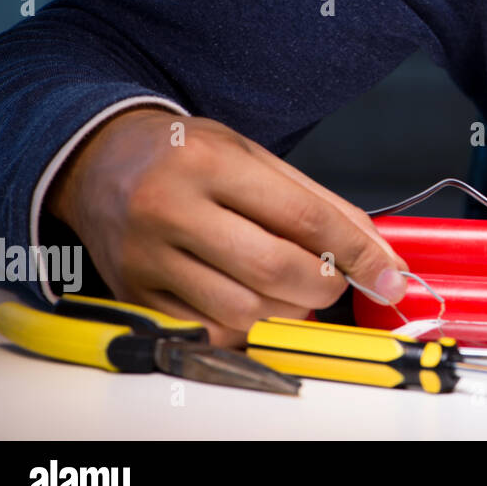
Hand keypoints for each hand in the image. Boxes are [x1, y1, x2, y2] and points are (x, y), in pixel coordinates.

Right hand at [46, 107, 408, 346]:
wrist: (98, 159)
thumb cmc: (185, 155)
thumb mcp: (253, 156)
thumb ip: (319, 203)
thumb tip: (377, 251)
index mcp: (210, 163)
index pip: (304, 217)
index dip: (357, 252)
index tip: (388, 275)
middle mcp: (171, 209)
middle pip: (275, 270)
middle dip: (326, 286)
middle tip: (337, 281)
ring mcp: (147, 256)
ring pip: (243, 311)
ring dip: (288, 311)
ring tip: (293, 288)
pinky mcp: (133, 293)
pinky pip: (208, 330)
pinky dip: (247, 326)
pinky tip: (252, 301)